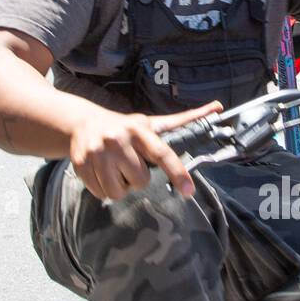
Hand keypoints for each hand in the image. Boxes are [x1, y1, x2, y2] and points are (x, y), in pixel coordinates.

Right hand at [69, 101, 223, 201]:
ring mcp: (97, 152)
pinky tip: (103, 172)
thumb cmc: (125, 127)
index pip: (162, 154)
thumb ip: (184, 120)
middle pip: (141, 180)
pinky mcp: (81, 164)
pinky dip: (104, 189)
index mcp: (139, 130)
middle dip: (139, 179)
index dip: (177, 173)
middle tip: (131, 165)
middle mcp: (118, 139)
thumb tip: (218, 106)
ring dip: (121, 187)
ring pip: (119, 191)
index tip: (189, 191)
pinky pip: (101, 193)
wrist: (82, 123)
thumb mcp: (152, 123)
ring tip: (117, 170)